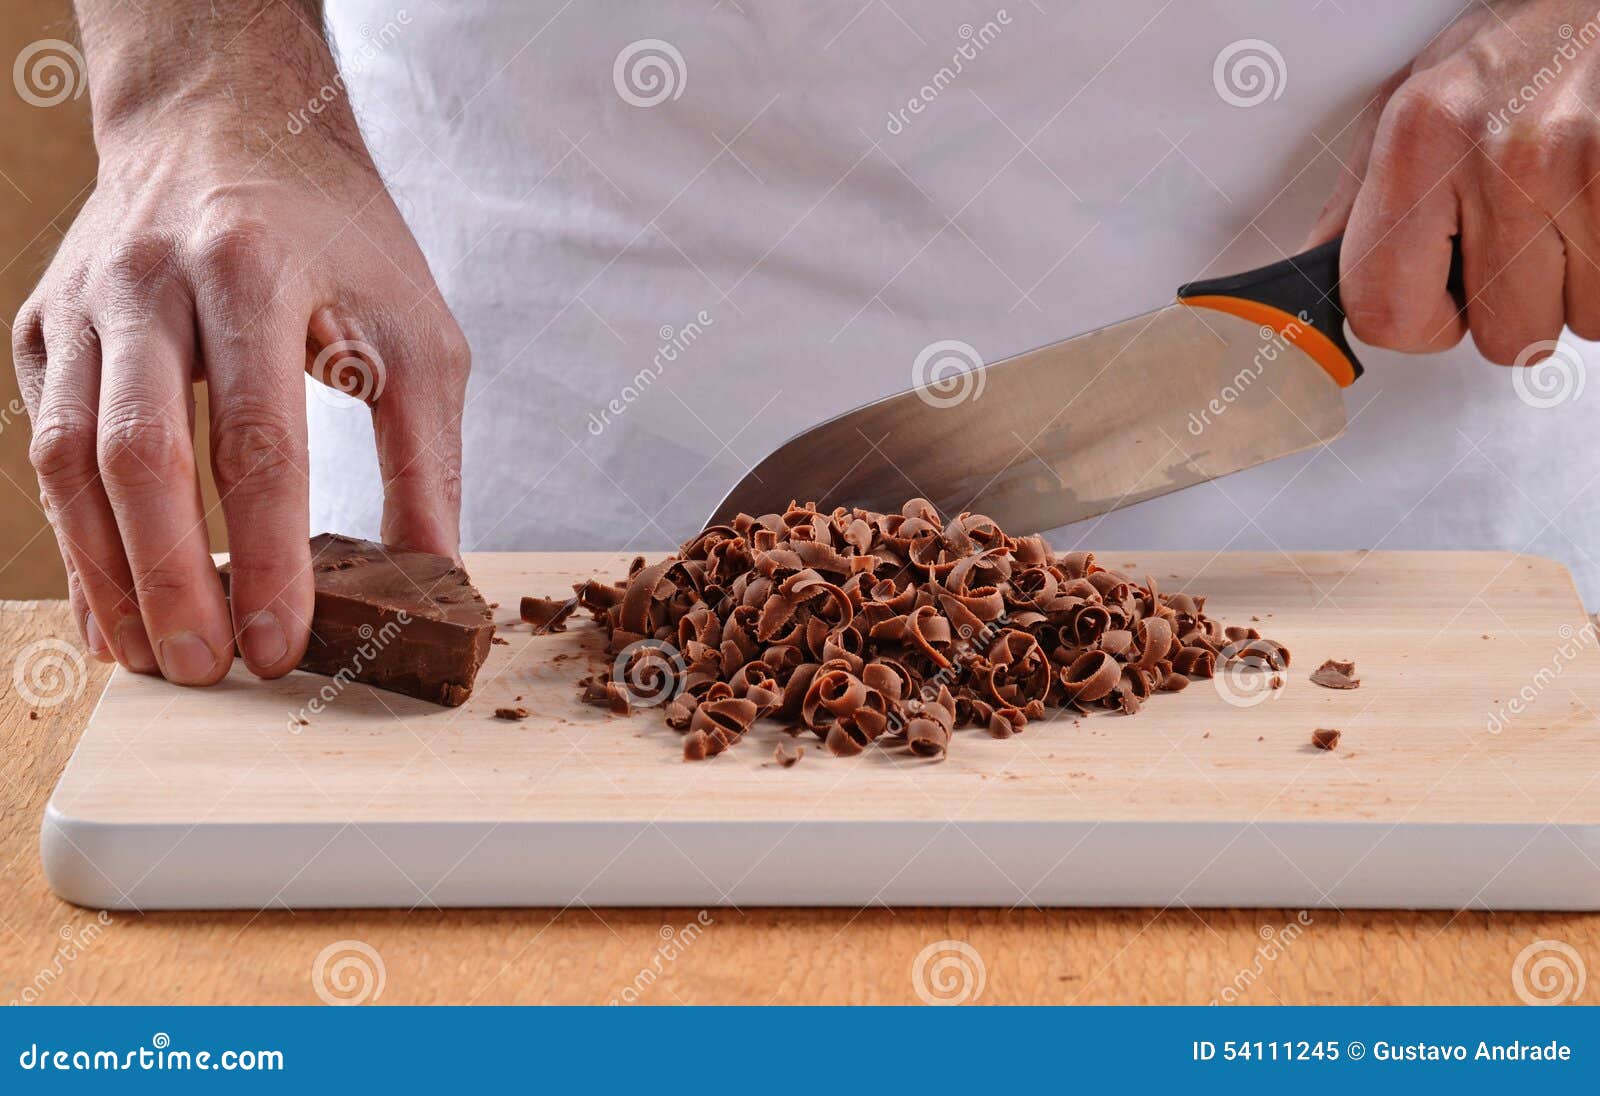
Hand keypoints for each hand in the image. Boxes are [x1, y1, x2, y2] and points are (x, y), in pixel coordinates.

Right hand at [12, 2, 467, 683]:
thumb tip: (437, 577)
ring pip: (70, 459)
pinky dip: (75, 536)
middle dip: (173, 581)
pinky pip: (46, 446)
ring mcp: (81, 303)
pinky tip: (109, 607)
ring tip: (152, 661)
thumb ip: (425, 456)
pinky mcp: (44, 326)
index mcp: (253, 270)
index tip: (282, 644)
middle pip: (141, 456)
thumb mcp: (415, 328)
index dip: (270, 556)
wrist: (225, 123)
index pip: (257, 440)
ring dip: (108, 572)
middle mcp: (149, 281)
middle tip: (208, 672)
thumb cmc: (337, 235)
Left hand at [1306, 0, 1599, 363]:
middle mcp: (1503, 154)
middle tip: (1520, 238)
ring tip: (1567, 211)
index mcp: (1422, 136)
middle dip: (1513, 306)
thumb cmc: (1516, 47)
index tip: (1439, 302)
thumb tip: (1315, 285)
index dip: (1419, 325)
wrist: (1595, 0)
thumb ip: (1357, 203)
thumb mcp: (1408, 101)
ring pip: (1578, 322)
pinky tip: (1597, 211)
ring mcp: (1584, 167)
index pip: (1387, 312)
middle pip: (1504, 337)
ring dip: (1575, 286)